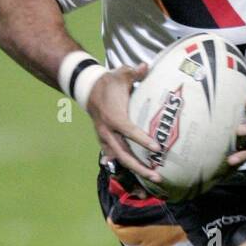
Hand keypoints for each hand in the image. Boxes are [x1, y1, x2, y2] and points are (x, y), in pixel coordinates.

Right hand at [85, 62, 161, 181]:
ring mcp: (105, 138)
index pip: (129, 131)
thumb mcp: (120, 74)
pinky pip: (116, 158)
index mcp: (114, 117)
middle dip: (140, 167)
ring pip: (120, 159)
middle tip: (157, 176)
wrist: (88, 90)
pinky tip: (138, 179)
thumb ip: (134, 72)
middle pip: (124, 154)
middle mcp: (108, 132)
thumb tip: (146, 66)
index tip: (157, 148)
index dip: (143, 140)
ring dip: (136, 170)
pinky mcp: (105, 142)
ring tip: (153, 178)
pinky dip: (126, 168)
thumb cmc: (108, 83)